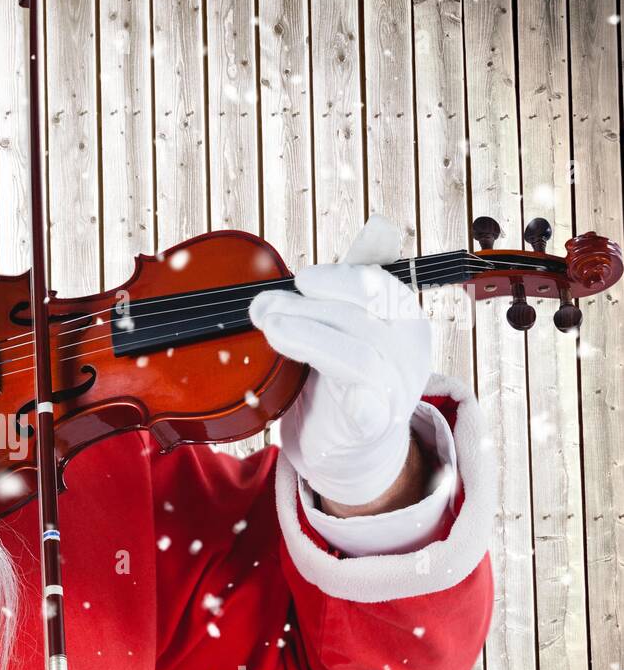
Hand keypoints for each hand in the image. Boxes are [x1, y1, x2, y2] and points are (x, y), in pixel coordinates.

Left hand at [248, 214, 432, 505]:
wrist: (349, 447)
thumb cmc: (342, 375)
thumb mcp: (349, 321)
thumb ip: (353, 279)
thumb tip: (383, 222)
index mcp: (402, 317)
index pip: (376, 286)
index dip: (335, 279)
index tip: (297, 280)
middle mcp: (407, 349)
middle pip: (360, 317)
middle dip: (306, 307)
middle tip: (261, 306)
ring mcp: (395, 389)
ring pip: (356, 354)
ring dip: (307, 337)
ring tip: (269, 329)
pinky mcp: (374, 425)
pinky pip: (369, 407)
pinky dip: (356, 397)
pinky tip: (333, 387)